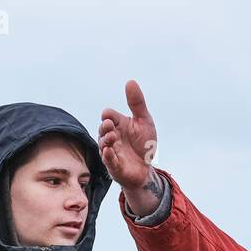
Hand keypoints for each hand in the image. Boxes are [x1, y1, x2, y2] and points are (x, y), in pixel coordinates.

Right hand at [99, 80, 161, 215]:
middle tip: (110, 126)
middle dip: (105, 127)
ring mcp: (112, 151)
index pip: (108, 116)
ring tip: (113, 138)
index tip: (111, 117)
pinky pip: (108, 160)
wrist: (147, 168)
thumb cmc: (144, 144)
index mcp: (118, 124)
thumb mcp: (144, 121)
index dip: (109, 115)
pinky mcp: (114, 166)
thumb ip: (137, 103)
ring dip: (106, 140)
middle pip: (103, 129)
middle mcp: (112, 137)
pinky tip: (109, 150)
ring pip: (103, 144)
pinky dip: (107, 155)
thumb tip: (130, 82)